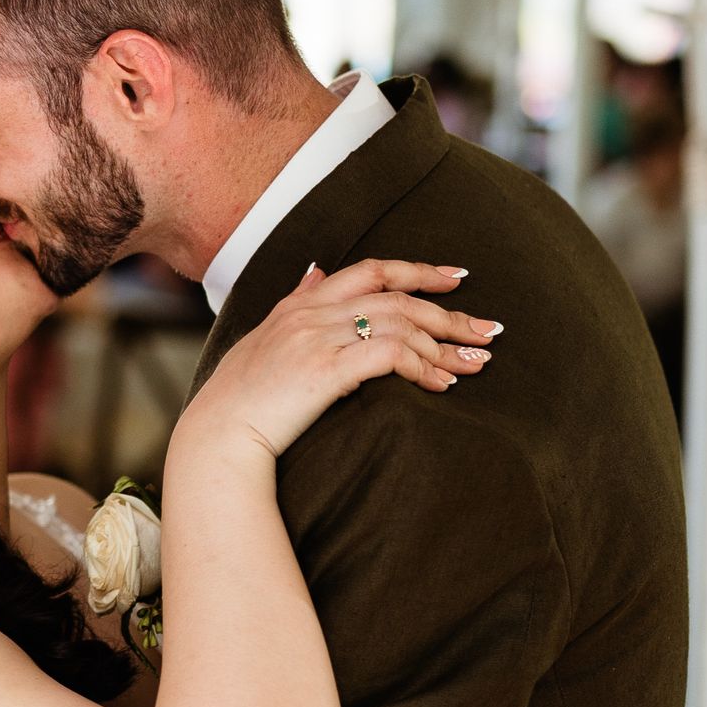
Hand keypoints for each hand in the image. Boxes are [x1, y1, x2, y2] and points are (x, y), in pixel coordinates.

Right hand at [182, 255, 498, 462]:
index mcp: (299, 304)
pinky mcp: (326, 369)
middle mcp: (311, 313)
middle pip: (396, 296)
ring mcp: (317, 338)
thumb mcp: (263, 340)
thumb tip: (315, 272)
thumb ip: (294, 304)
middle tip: (489, 330)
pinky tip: (443, 384)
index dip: (417, 270)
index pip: (370, 270)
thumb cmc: (239, 400)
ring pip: (400, 323)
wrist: (217, 436)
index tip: (457, 278)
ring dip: (446, 343)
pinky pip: (390, 355)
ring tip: (478, 363)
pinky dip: (423, 366)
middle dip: (450, 312)